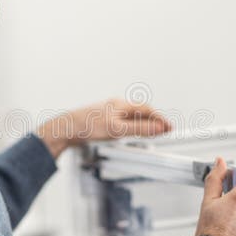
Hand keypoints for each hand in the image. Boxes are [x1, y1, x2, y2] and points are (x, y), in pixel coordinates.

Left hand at [35, 98, 171, 158]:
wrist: (66, 128)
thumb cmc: (88, 126)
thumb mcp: (118, 129)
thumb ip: (139, 128)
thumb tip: (157, 128)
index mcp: (121, 105)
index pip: (147, 110)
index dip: (160, 119)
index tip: (169, 127)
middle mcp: (116, 105)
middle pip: (141, 111)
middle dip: (154, 120)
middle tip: (164, 130)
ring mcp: (109, 111)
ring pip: (132, 115)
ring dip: (144, 121)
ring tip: (152, 130)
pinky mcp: (103, 118)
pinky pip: (123, 119)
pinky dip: (133, 124)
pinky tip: (131, 130)